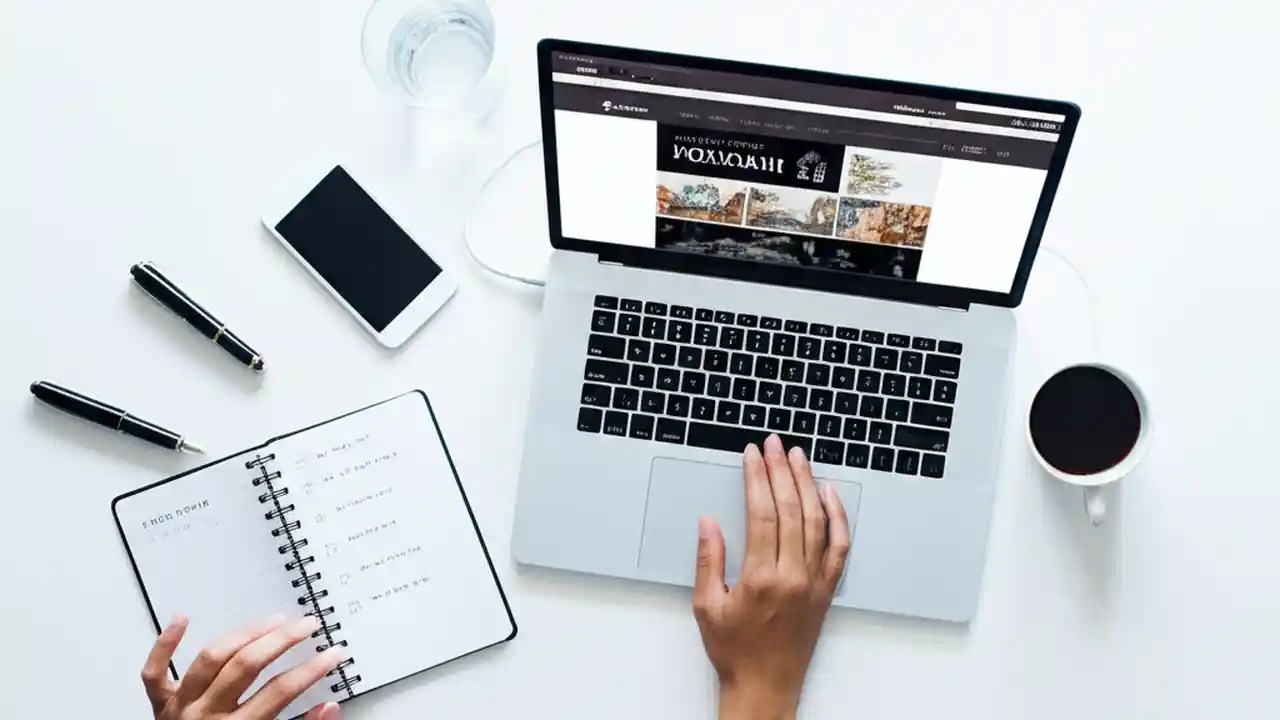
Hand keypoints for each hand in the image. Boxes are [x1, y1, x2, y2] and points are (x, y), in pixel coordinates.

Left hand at [141, 614, 344, 719]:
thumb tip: (330, 708)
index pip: (280, 691)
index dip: (311, 669)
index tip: (332, 653)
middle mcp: (205, 715)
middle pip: (246, 666)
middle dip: (282, 640)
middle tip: (307, 625)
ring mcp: (179, 706)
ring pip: (210, 658)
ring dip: (244, 633)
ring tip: (273, 620)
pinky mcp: (159, 704)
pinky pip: (154, 671)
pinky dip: (165, 643)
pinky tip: (182, 617)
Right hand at [693, 435, 850, 719]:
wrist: (766, 686)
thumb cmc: (734, 651)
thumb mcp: (706, 606)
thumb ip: (708, 560)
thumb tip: (709, 522)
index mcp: (760, 578)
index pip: (761, 513)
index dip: (757, 478)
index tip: (752, 455)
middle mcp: (793, 576)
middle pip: (790, 509)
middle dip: (780, 471)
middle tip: (773, 444)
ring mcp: (815, 582)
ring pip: (816, 521)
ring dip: (807, 484)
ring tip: (798, 457)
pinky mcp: (827, 590)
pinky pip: (839, 546)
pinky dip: (837, 517)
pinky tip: (829, 493)